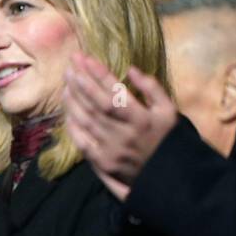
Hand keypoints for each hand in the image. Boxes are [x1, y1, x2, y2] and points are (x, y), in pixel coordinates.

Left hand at [63, 52, 176, 200]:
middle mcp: (124, 134)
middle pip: (95, 104)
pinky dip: (72, 126)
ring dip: (73, 100)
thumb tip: (131, 69)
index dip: (98, 74)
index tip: (85, 58)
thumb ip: (153, 89)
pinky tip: (67, 111)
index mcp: (142, 119)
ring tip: (66, 83)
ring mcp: (112, 150)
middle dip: (80, 82)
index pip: (113, 93)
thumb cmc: (168, 140)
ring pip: (86, 121)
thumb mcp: (169, 112)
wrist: (169, 177)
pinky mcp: (103, 163)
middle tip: (70, 64)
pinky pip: (82, 142)